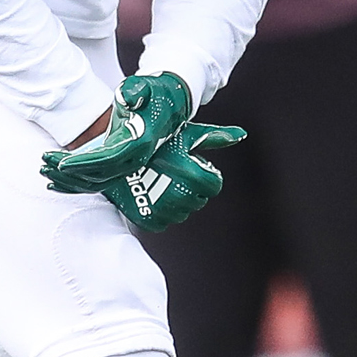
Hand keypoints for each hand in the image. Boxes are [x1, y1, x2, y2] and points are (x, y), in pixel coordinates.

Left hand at [40, 73, 192, 191]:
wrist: (169, 102)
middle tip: (45, 164)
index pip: (107, 159)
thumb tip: (128, 97)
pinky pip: (96, 180)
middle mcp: (133, 159)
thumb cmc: (153, 94)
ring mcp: (127, 165)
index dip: (83, 163)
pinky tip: (57, 183)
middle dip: (69, 173)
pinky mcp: (119, 165)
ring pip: (95, 182)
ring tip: (45, 172)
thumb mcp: (145, 88)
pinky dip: (76, 183)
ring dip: (69, 181)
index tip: (62, 163)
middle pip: (97, 175)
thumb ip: (136, 92)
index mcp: (138, 143)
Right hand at [92, 121, 244, 231]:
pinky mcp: (148, 220)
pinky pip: (165, 221)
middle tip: (173, 171)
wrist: (114, 154)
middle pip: (200, 199)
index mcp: (190, 173)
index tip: (192, 165)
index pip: (214, 185)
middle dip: (192, 186)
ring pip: (183, 211)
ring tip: (160, 180)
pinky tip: (150, 192)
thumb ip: (215, 137)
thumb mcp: (185, 134)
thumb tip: (241, 134)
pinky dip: (161, 210)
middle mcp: (178, 194)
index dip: (206, 173)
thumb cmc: (154, 141)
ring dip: (177, 199)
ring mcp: (162, 210)